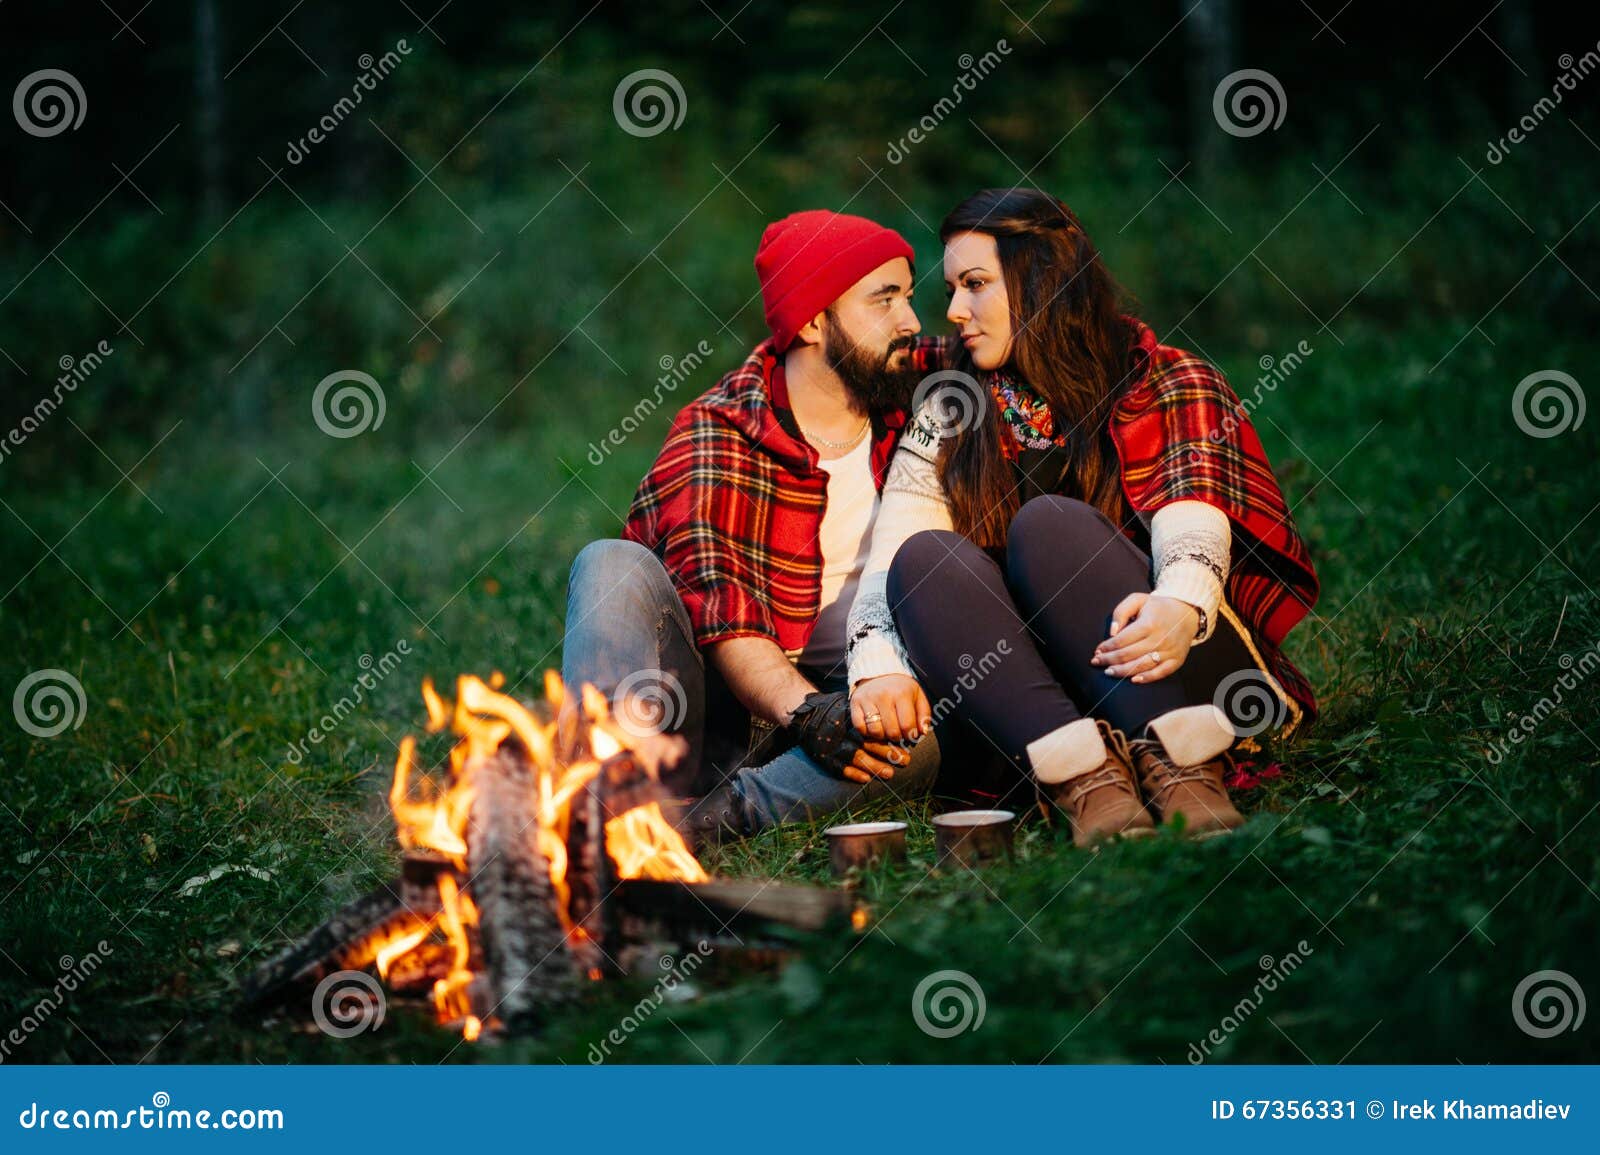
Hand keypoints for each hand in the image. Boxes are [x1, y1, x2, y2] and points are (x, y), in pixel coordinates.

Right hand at [788, 690, 909, 783]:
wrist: (807, 717)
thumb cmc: (834, 713)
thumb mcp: (851, 708)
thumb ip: (869, 715)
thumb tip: (894, 720)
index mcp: (855, 722)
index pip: (878, 732)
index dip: (893, 740)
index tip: (906, 746)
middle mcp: (847, 735)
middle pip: (872, 746)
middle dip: (890, 754)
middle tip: (905, 761)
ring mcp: (836, 748)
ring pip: (860, 759)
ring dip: (876, 767)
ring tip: (890, 773)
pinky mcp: (827, 759)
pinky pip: (842, 769)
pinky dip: (854, 774)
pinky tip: (866, 779)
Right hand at [850, 674, 932, 742]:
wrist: (878, 672)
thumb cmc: (901, 688)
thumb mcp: (917, 696)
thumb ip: (924, 714)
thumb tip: (921, 732)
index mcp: (901, 693)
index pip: (907, 726)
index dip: (910, 735)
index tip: (910, 735)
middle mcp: (883, 695)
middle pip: (891, 732)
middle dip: (897, 737)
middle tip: (898, 733)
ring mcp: (867, 699)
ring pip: (875, 731)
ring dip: (882, 736)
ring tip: (886, 730)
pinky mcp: (855, 703)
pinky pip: (860, 727)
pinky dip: (867, 732)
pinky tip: (874, 726)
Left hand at [1091, 593, 1198, 683]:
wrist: (1187, 612)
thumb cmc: (1157, 607)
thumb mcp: (1138, 600)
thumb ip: (1121, 612)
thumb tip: (1112, 632)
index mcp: (1148, 623)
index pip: (1121, 640)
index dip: (1107, 648)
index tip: (1097, 651)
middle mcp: (1160, 638)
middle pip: (1129, 655)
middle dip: (1109, 660)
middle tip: (1096, 663)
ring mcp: (1169, 651)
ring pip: (1142, 666)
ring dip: (1122, 671)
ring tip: (1109, 672)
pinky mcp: (1177, 660)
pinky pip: (1161, 673)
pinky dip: (1147, 678)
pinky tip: (1133, 680)